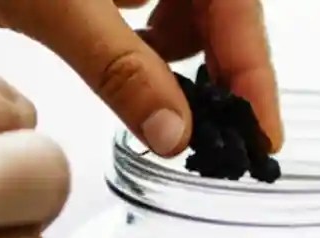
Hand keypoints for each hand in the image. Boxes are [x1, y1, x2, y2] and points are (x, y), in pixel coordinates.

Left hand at [0, 0, 281, 156]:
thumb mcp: (55, 4)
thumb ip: (121, 69)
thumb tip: (175, 134)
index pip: (240, 10)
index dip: (255, 77)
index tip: (263, 138)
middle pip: (223, 16)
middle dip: (218, 76)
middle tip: (210, 141)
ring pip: (187, 17)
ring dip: (178, 65)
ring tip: (156, 106)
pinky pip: (148, 12)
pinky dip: (142, 48)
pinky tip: (120, 70)